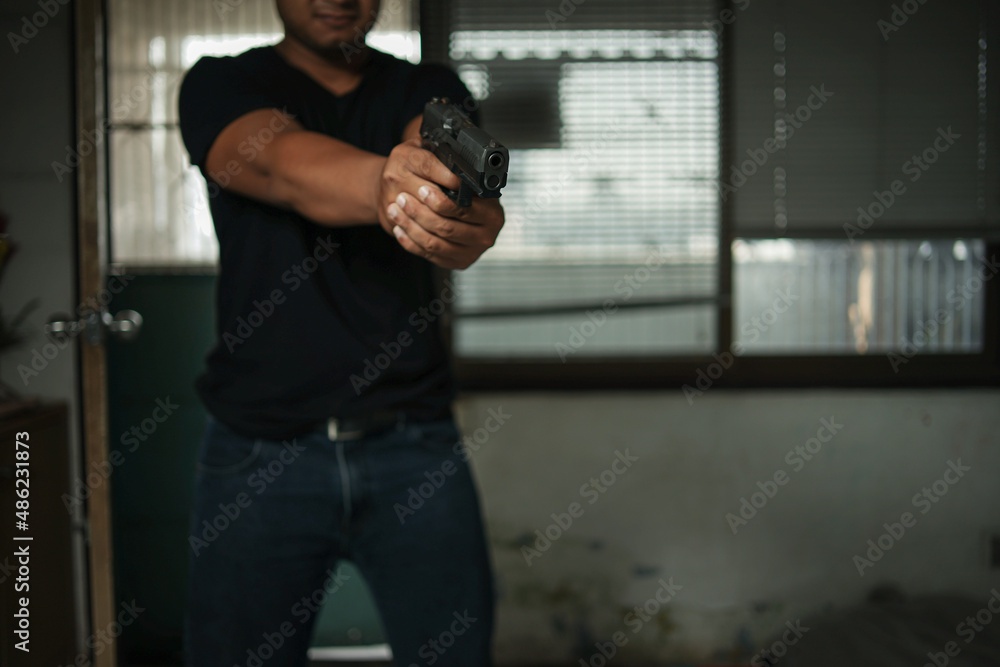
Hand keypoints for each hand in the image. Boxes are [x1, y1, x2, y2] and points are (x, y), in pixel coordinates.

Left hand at [377, 138, 503, 269]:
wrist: (456, 208)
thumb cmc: (459, 191)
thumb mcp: (464, 179)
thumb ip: (455, 177)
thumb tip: (446, 173)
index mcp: (492, 214)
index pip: (464, 210)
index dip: (441, 202)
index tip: (421, 190)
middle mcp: (485, 236)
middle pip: (447, 228)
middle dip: (420, 213)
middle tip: (402, 198)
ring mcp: (471, 253)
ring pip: (434, 243)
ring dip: (410, 226)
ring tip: (395, 210)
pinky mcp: (456, 262)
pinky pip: (428, 255)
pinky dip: (410, 242)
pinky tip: (399, 228)